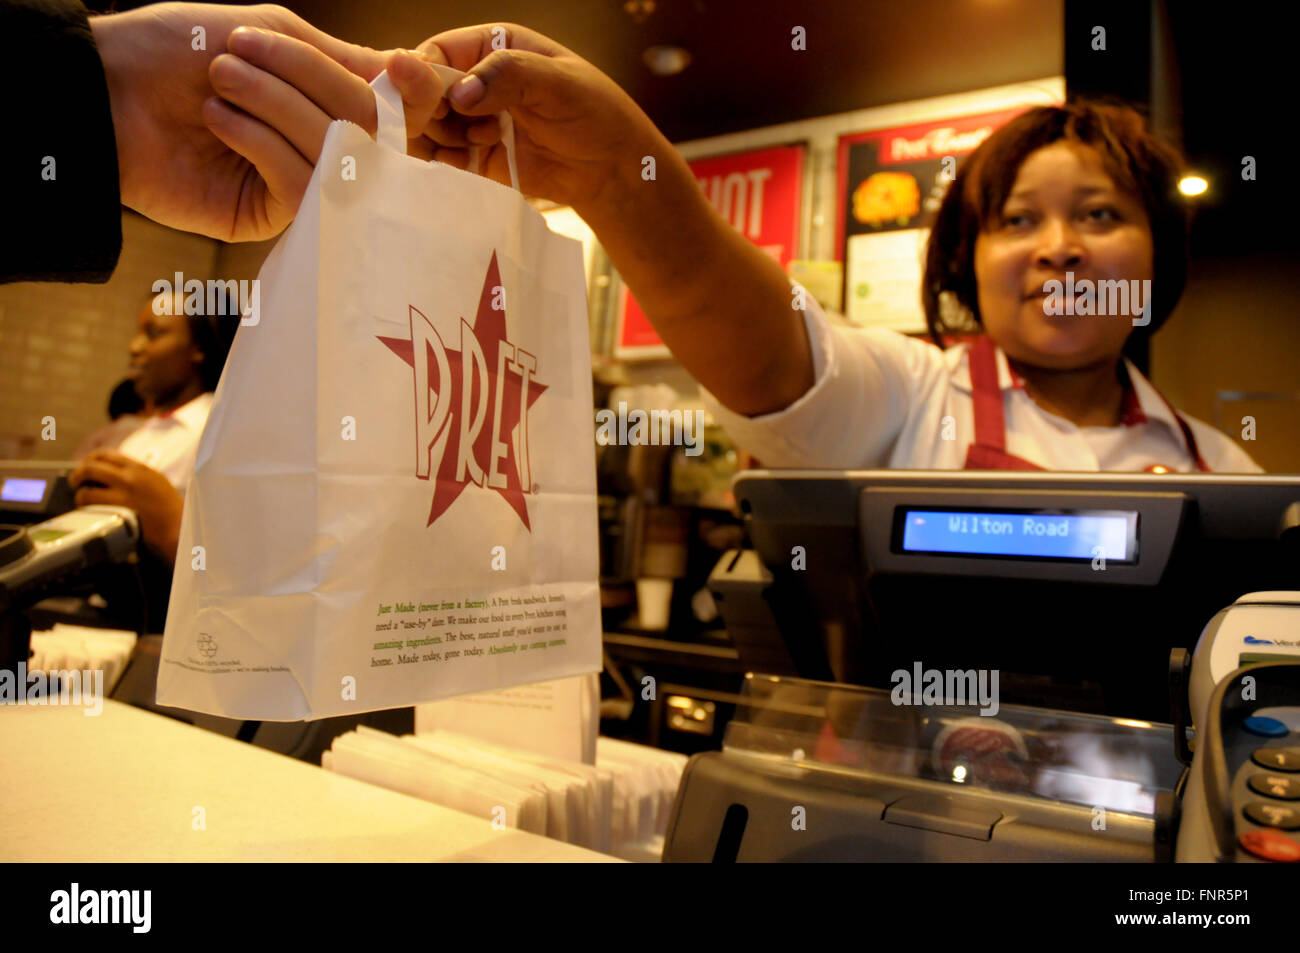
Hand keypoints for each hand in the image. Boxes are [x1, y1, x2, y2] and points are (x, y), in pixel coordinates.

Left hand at [69, 450, 183, 563]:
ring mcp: (123, 498)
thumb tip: (111, 470)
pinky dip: (87, 512)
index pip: (105, 454)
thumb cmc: (170, 507)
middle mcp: (129, 479)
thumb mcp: (156, 481)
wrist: (179, 527)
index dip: (89, 459)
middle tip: (75, 483)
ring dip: (81, 497)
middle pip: (90, 468)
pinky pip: (92, 511)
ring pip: (87, 492)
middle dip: (77, 475)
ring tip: (83, 503)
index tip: (85, 466)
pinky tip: (91, 515)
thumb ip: (136, 473)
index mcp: (139, 468)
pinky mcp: (118, 515)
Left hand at [197, 28, 448, 226]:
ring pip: (338, 156)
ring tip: (220, 82)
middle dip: (310, 82)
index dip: (415, 92)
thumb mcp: (270, 34)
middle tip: (240, 54)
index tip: (404, 68)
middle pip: (372, 127)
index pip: (399, 108)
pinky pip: (300, 185)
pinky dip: (260, 142)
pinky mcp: (270, 218)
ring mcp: (301, 184)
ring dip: (276, 107)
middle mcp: (325, 146)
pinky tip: (218, 120)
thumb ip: (342, 60)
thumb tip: (409, 76)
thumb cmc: (177, 50)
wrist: (106, 90)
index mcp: (331, 100)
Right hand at [418, 24, 666, 219]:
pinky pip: (441, 159)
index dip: (423, 75)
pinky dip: (442, 164)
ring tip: (479, 143)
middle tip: (456, 127)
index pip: (438, 54)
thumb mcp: (558, 84)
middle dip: (426, 110)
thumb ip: (508, 77)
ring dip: (439, 139)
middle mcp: (476, 81)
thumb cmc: (595, 113)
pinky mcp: (475, 158)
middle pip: (422, 91)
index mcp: (492, 47)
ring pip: (426, 126)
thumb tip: (459, 94)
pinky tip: (466, 163)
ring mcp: (473, 121)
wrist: (611, 169)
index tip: (428, 100)